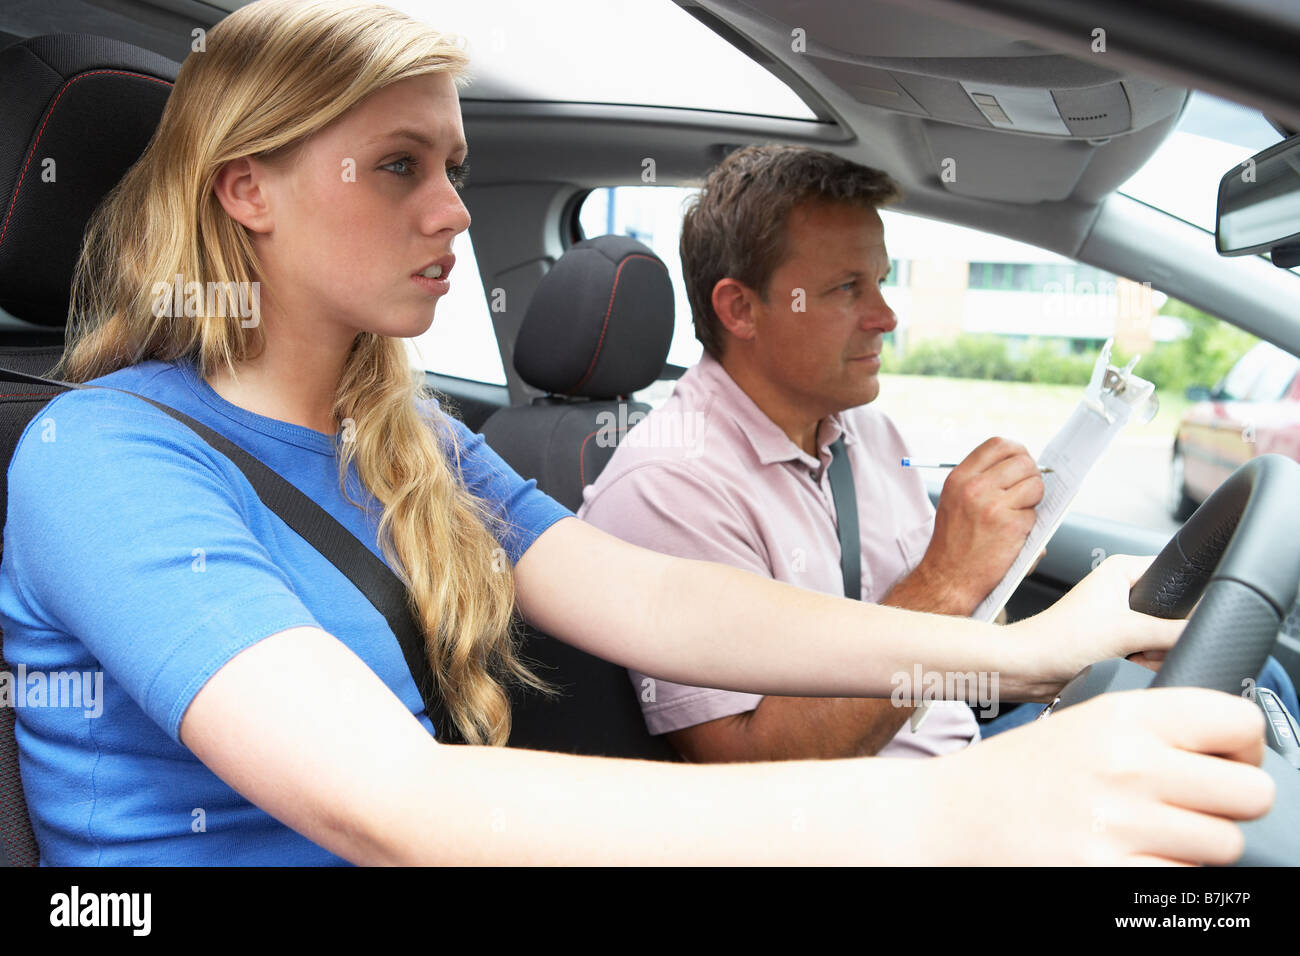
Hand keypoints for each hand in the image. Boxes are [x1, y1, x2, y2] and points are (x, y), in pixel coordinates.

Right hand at [918, 688, 1273, 864]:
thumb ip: (1153, 729)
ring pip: (1225, 846)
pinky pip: (1185, 886)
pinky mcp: (1107, 876)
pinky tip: (1131, 863)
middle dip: (1228, 806)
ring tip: (1148, 838)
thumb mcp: (1082, 724)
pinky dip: (1166, 880)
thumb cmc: (1014, 776)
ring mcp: (1118, 824)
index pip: (1238, 720)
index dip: (1243, 747)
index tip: (1223, 762)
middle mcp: (1126, 763)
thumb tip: (1229, 753)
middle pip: (1250, 793)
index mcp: (1122, 716)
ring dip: (1196, 849)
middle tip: (1191, 809)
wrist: (945, 817)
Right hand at [919, 437, 1043, 609]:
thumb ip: (981, 480)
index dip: (1017, 451)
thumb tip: (1021, 467)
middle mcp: (975, 487)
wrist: (947, 578)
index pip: (998, 445)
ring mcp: (994, 505)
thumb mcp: (954, 500)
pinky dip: (1030, 525)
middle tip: (1025, 493)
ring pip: (1035, 485)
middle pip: (1023, 461)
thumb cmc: (954, 542)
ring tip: (1017, 515)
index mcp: (960, 477)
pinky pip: (1035, 514)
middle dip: (1031, 476)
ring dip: (1033, 500)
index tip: (1021, 463)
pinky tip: (1013, 536)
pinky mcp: (1011, 526)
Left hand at [1010, 554, 1184, 695]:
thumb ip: (1175, 632)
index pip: (1177, 576)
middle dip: (1163, 638)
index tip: (1174, 623)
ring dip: (1152, 654)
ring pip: (1163, 638)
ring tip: (1128, 657)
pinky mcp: (1116, 641)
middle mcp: (1122, 589)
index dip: (1185, 602)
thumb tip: (1208, 632)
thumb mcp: (1128, 632)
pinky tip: (1124, 666)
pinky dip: (1142, 664)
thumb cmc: (1059, 639)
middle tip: (1141, 646)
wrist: (1030, 669)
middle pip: (1174, 615)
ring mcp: (1120, 617)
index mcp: (1124, 569)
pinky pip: (1148, 653)